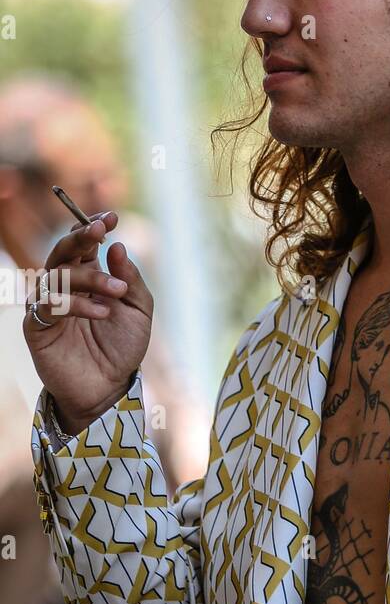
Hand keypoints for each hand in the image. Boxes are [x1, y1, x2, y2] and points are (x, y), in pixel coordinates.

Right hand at [22, 212, 152, 432]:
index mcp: (87, 277)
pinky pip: (50, 305)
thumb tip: (117, 246)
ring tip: (117, 290)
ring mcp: (48, 304)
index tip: (111, 216)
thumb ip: (131, 280)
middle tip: (101, 231)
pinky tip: (101, 312)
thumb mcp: (138, 311)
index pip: (84, 243)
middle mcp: (64, 286)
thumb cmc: (121, 348)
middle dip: (81, 237)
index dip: (92, 226)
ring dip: (89, 277)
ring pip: (57, 274)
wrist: (109, 387)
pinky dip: (77, 304)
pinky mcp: (37, 326)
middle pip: (64, 251)